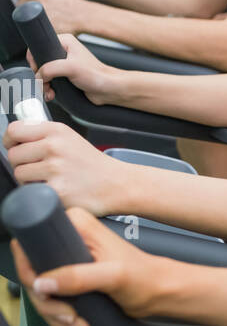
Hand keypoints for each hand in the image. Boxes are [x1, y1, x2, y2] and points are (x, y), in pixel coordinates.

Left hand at [4, 119, 124, 214]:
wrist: (116, 184)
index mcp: (56, 131)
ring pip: (19, 174)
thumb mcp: (70, 138)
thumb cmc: (92, 164)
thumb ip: (43, 135)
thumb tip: (15, 138)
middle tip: (37, 169)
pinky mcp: (56, 191)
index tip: (14, 147)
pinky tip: (53, 191)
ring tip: (47, 180)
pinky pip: (30, 192)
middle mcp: (54, 147)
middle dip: (21, 164)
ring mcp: (55, 169)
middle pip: (13, 155)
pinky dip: (38, 194)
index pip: (14, 130)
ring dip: (28, 181)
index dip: (10, 141)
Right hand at [10, 206, 174, 325]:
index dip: (31, 274)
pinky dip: (60, 318)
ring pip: (41, 291)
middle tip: (69, 316)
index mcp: (75, 225)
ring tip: (79, 325)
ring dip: (55, 315)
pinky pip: (52, 300)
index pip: (31, 245)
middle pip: (34, 273)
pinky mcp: (72, 278)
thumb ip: (78, 277)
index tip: (47, 294)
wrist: (159, 292)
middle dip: (48, 303)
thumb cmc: (145, 278)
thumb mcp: (113, 276)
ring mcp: (68, 260)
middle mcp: (68, 238)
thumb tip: (43, 283)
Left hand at [12, 0, 89, 34]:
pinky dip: (34, 25)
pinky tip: (43, 23)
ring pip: (22, 14)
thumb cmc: (71, 2)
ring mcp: (36, 9)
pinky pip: (29, 25)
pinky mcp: (39, 22)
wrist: (83, 16)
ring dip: (28, 16)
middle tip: (38, 9)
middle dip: (25, 6)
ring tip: (41, 17)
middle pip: (19, 2)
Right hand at [25, 31, 116, 104]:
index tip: (38, 71)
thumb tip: (38, 76)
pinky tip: (52, 94)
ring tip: (49, 92)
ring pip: (44, 74)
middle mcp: (63, 51)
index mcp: (65, 41)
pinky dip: (49, 89)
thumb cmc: (97, 75)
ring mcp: (64, 64)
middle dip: (40, 76)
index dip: (35, 59)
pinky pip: (51, 81)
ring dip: (44, 85)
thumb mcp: (70, 68)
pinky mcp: (66, 76)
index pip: (40, 46)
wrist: (108, 90)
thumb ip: (50, 69)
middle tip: (45, 83)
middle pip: (41, 62)